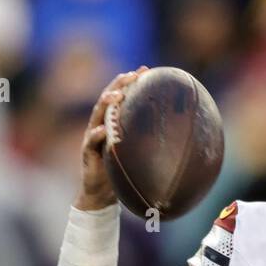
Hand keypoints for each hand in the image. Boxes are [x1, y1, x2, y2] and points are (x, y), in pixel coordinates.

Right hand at [75, 67, 146, 211]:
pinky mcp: (87, 153)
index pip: (122, 97)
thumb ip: (147, 141)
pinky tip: (103, 130)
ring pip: (97, 115)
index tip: (146, 70)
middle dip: (119, 84)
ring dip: (105, 103)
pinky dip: (97, 135)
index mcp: (112, 122)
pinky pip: (91, 142)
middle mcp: (100, 125)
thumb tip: (178, 135)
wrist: (101, 195)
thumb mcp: (136, 154)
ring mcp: (92, 138)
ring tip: (115, 96)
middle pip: (108, 99)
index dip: (131, 82)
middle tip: (132, 75)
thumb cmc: (121, 173)